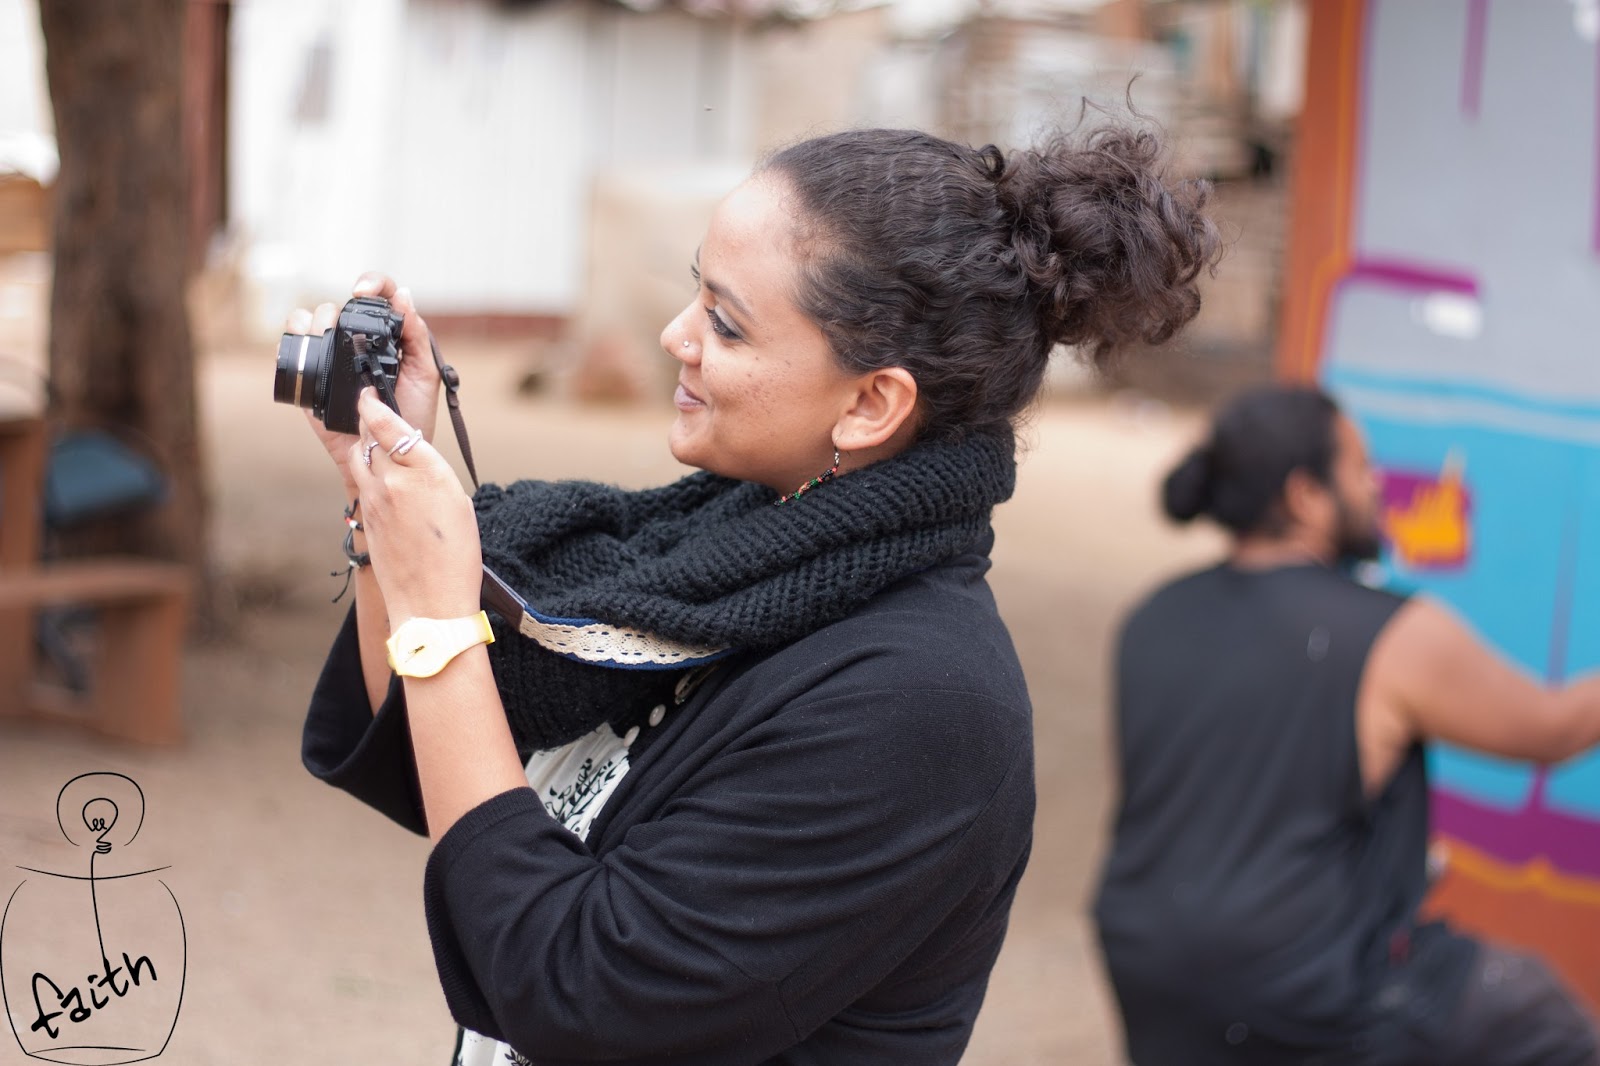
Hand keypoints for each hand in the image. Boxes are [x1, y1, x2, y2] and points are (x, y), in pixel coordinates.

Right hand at [283, 273, 441, 493]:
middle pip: (336, 306)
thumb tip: (404, 296)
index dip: (371, 283)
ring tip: (321, 338)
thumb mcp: (424, 375)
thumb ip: (416, 336)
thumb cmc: (411, 417)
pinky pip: (292, 351)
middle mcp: (358, 342)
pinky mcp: (311, 378)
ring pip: (309, 322)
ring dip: (310, 322)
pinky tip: (300, 347)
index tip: (362, 292)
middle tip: (338, 329)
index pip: (379, 295)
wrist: (386, 455)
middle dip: (333, 310)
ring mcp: (332, 359)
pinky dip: (290, 342)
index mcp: (389, 336)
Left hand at [349, 388, 481, 623]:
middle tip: (370, 408)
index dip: (373, 405)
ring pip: (360, 459)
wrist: (430, 602)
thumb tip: (415, 459)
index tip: (369, 393)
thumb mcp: (459, 503)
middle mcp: (392, 481)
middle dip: (368, 421)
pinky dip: (368, 473)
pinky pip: (362, 484)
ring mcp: (374, 501)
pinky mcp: (366, 520)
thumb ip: (433, 473)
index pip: (387, 425)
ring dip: (365, 445)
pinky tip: (380, 477)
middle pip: (367, 438)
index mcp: (425, 471)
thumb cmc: (457, 557)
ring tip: (374, 439)